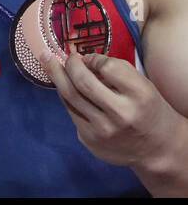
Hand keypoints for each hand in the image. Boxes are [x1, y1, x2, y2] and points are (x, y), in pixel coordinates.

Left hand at [45, 50, 187, 175]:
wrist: (156, 149)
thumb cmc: (146, 110)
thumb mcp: (143, 86)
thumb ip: (117, 71)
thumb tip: (83, 60)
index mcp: (140, 96)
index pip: (109, 68)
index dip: (94, 59)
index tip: (88, 57)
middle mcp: (121, 114)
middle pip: (83, 82)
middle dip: (69, 64)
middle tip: (62, 56)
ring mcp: (103, 129)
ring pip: (70, 96)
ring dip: (56, 75)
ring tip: (49, 61)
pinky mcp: (90, 139)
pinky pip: (70, 111)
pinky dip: (65, 95)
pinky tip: (62, 85)